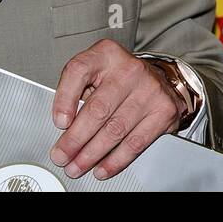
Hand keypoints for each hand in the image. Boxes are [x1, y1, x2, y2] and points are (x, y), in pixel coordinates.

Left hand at [49, 38, 184, 179]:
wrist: (158, 80)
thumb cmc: (119, 79)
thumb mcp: (95, 73)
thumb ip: (76, 91)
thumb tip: (63, 128)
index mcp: (107, 54)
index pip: (79, 71)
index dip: (64, 99)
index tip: (59, 123)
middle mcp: (130, 69)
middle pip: (97, 108)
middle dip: (75, 139)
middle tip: (62, 155)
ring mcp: (150, 89)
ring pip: (115, 130)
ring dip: (92, 154)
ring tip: (78, 166)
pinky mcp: (164, 110)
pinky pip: (135, 142)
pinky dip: (115, 160)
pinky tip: (102, 167)